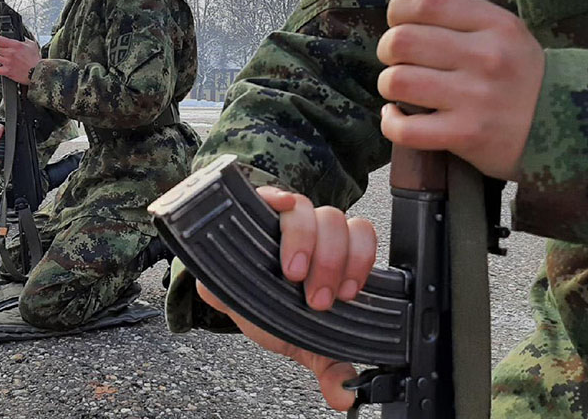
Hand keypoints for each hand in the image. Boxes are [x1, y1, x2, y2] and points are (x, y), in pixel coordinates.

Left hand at [0, 36, 39, 84]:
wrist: (38, 72)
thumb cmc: (36, 60)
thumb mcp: (32, 45)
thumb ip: (24, 40)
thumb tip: (21, 38)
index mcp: (16, 45)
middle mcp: (10, 53)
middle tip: (1, 51)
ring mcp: (8, 63)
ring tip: (1, 59)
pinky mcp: (7, 72)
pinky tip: (1, 67)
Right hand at [195, 185, 375, 411]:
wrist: (225, 293)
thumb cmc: (267, 309)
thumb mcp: (299, 339)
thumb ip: (328, 365)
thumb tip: (344, 395)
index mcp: (333, 256)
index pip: (362, 237)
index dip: (360, 261)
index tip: (346, 294)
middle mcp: (313, 232)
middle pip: (337, 222)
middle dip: (331, 261)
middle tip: (315, 296)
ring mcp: (284, 219)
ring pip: (307, 209)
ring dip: (304, 240)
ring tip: (292, 272)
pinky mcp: (253, 209)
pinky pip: (270, 192)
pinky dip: (276, 197)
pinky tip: (275, 210)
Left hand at [377, 0, 544, 180]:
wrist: (570, 130)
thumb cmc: (522, 79)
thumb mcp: (508, 35)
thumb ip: (463, 19)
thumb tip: (404, 13)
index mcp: (497, 25)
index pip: (429, 1)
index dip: (399, 9)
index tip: (398, 22)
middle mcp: (487, 57)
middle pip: (402, 40)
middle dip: (388, 50)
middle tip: (398, 60)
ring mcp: (476, 97)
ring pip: (397, 81)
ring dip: (389, 85)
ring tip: (401, 90)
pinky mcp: (466, 135)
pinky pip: (405, 129)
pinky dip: (390, 122)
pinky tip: (397, 116)